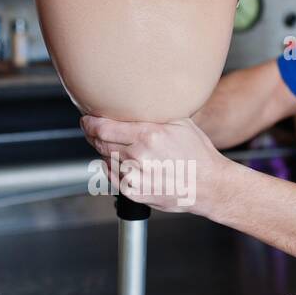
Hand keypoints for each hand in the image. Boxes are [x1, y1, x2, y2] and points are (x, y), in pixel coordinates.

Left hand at [80, 115, 233, 215]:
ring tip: (119, 147)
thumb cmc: (197, 154)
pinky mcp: (134, 193)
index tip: (86, 119)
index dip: (90, 122)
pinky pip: (113, 177)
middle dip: (93, 135)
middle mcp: (139, 157)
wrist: (209, 186)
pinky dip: (113, 168)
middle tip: (92, 129)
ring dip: (106, 152)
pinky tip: (125, 163)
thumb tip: (133, 101)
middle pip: (100, 143)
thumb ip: (155, 113)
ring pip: (106, 160)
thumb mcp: (180, 123)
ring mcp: (135, 177)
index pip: (103, 128)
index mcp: (149, 135)